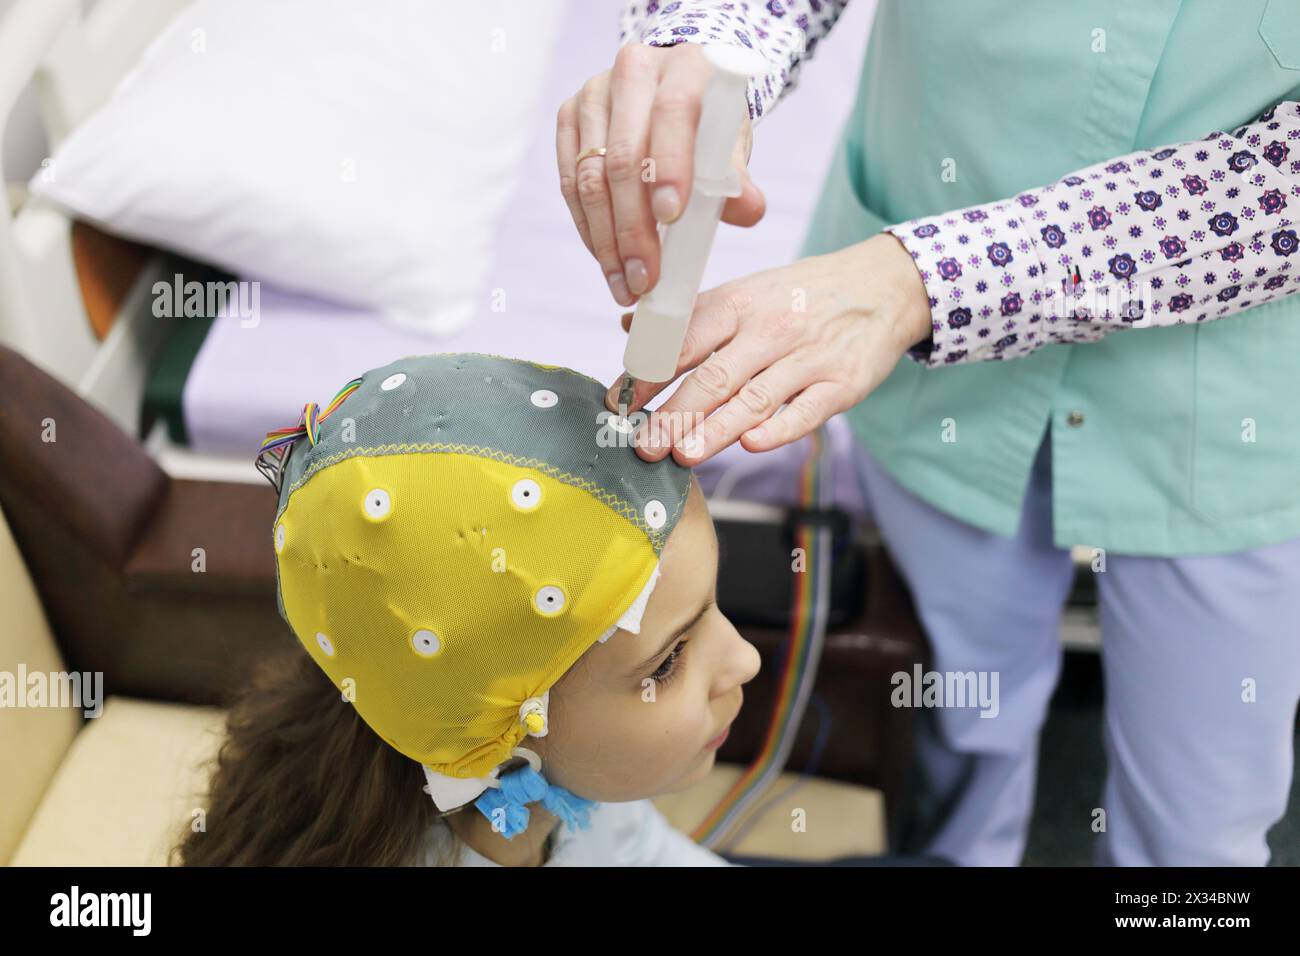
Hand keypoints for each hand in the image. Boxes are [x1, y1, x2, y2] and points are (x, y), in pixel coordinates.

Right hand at [556, 42, 765, 307]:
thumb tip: (749, 210)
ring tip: (626, 286)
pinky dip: (590, 230)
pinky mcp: (569, 119)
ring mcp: (593, 95)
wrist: (674, 92)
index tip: (672, 217)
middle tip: (646, 278)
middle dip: (634, 228)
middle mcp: (631, 71)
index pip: (673, 113)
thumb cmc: (708, 123)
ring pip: (590, 178)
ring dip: (607, 242)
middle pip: (623, 157)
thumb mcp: (731, 142)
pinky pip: (571, 185)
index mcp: (684, 66)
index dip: (669, 165)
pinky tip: (608, 263)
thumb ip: (738, 177)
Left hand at [603, 232, 934, 464]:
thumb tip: (629, 325)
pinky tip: (751, 446)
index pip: (684, 341)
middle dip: (674, 414)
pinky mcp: (841, 384)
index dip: (648, 373)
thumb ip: (692, 316)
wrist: (885, 286)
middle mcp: (770, 329)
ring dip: (716, 430)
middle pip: (714, 377)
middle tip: (643, 446)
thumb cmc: (802, 295)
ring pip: (755, 399)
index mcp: (739, 304)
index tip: (618, 403)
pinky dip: (779, 429)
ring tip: (683, 455)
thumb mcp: (748, 290)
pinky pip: (806, 411)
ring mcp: (808, 358)